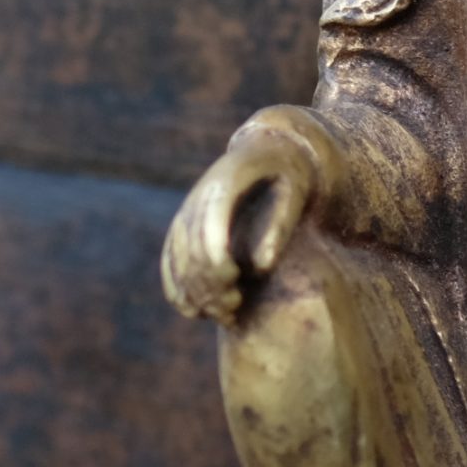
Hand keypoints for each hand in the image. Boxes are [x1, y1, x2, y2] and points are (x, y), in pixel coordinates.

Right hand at [160, 125, 318, 322]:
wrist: (271, 153)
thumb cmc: (290, 176)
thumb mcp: (296, 192)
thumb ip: (280, 227)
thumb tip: (261, 267)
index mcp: (225, 185)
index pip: (208, 227)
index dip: (215, 260)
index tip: (235, 283)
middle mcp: (199, 198)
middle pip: (190, 248)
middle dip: (207, 283)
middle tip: (233, 308)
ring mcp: (188, 212)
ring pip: (176, 258)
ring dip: (193, 291)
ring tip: (224, 313)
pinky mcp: (185, 227)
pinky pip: (170, 260)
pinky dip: (177, 287)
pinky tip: (194, 310)